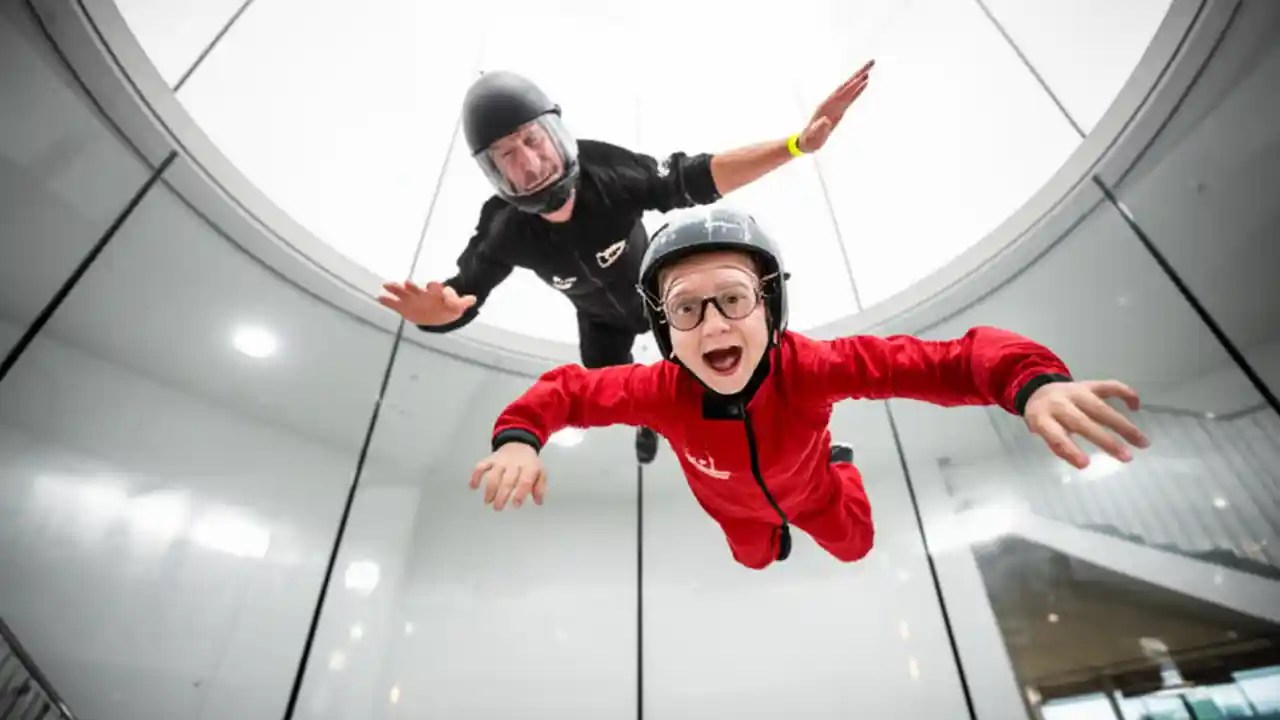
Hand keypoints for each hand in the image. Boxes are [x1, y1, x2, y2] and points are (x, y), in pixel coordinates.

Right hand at [377, 280, 475, 325]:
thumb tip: (473, 299)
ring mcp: (411, 299)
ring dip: (395, 289)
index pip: (436, 288)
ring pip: (402, 293)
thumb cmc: (447, 307)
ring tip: (386, 284)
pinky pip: (393, 303)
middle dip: (412, 286)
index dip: (435, 286)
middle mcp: (421, 293)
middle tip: (407, 283)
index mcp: (435, 293)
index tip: (434, 284)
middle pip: (416, 288)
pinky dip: (387, 300)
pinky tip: (380, 297)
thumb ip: (462, 303)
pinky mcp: (403, 307)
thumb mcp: (456, 306)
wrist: (436, 312)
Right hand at [469, 442, 546, 510]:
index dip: (520, 493)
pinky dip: (475, 475)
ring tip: (487, 501)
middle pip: (507, 480)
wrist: (519, 444)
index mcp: (529, 467)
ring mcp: (501, 461)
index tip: (516, 505)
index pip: (525, 481)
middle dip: (501, 495)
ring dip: (489, 489)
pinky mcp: (490, 459)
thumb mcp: (540, 473)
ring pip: (493, 474)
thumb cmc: (529, 464)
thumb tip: (539, 501)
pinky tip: (473, 486)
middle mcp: (514, 464)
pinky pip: (481, 466)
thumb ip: (540, 488)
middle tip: (498, 508)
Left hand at [797, 59, 873, 152]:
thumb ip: (819, 129)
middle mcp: (831, 102)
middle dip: (859, 74)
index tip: (864, 76)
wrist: (806, 142)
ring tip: (870, 69)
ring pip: (849, 89)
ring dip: (859, 79)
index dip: (853, 86)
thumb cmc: (810, 141)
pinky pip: (850, 98)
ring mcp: (836, 105)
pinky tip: (865, 84)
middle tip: (871, 62)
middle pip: (847, 85)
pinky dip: (858, 90)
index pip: (842, 93)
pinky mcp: (839, 110)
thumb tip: (825, 121)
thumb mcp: (814, 137)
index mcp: (826, 106)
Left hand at [1024, 380, 1150, 469]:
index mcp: (1042, 418)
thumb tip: (1082, 462)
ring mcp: (1075, 392)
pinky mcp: (1087, 384)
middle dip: (1106, 441)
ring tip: (1141, 441)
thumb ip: (1058, 444)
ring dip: (1123, 425)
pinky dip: (1125, 393)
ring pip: (1100, 408)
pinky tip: (1136, 406)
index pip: (1055, 435)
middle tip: (1127, 457)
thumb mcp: (1041, 432)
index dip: (1069, 450)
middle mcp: (1058, 404)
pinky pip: (1108, 386)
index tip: (1086, 464)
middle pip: (1083, 423)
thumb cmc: (1044, 419)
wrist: (1038, 390)